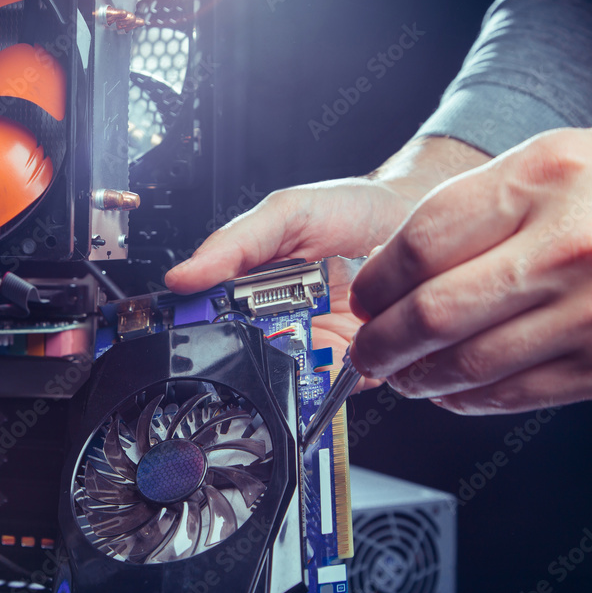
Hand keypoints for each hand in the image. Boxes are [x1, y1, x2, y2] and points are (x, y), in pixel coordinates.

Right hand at [165, 177, 418, 391]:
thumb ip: (234, 243)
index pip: (214, 324)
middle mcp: (279, 322)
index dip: (211, 333)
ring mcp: (316, 342)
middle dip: (269, 352)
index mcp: (250, 290)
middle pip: (253, 361)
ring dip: (311, 363)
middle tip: (291, 323)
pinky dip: (353, 369)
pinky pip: (343, 384)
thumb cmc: (349, 208)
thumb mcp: (285, 213)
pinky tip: (363, 332)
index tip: (226, 324)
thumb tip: (182, 275)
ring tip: (334, 322)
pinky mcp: (354, 358)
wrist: (411, 212)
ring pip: (295, 380)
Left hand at [349, 128, 591, 413]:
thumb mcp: (549, 163)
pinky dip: (468, 398)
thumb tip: (390, 270)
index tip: (364, 297)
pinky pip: (516, 393)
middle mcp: (569, 244)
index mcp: (543, 178)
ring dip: (416, 377)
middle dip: (381, 341)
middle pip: (434, 313)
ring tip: (398, 373)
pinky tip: (448, 389)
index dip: (376, 282)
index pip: (421, 245)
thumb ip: (471, 209)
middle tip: (366, 348)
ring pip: (469, 363)